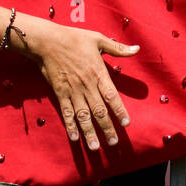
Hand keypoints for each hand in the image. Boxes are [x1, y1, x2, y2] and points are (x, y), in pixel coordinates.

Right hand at [21, 18, 138, 151]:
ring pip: (83, 116)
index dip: (119, 111)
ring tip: (96, 147)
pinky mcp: (60, 93)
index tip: (126, 124)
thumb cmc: (75, 38)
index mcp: (98, 73)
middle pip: (99, 111)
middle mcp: (86, 85)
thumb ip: (118, 48)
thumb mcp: (99, 39)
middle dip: (107, 128)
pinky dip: (71, 126)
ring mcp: (72, 91)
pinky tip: (75, 138)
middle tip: (114, 143)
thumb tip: (137, 49)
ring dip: (90, 132)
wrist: (48, 41)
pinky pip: (66, 113)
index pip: (112, 96)